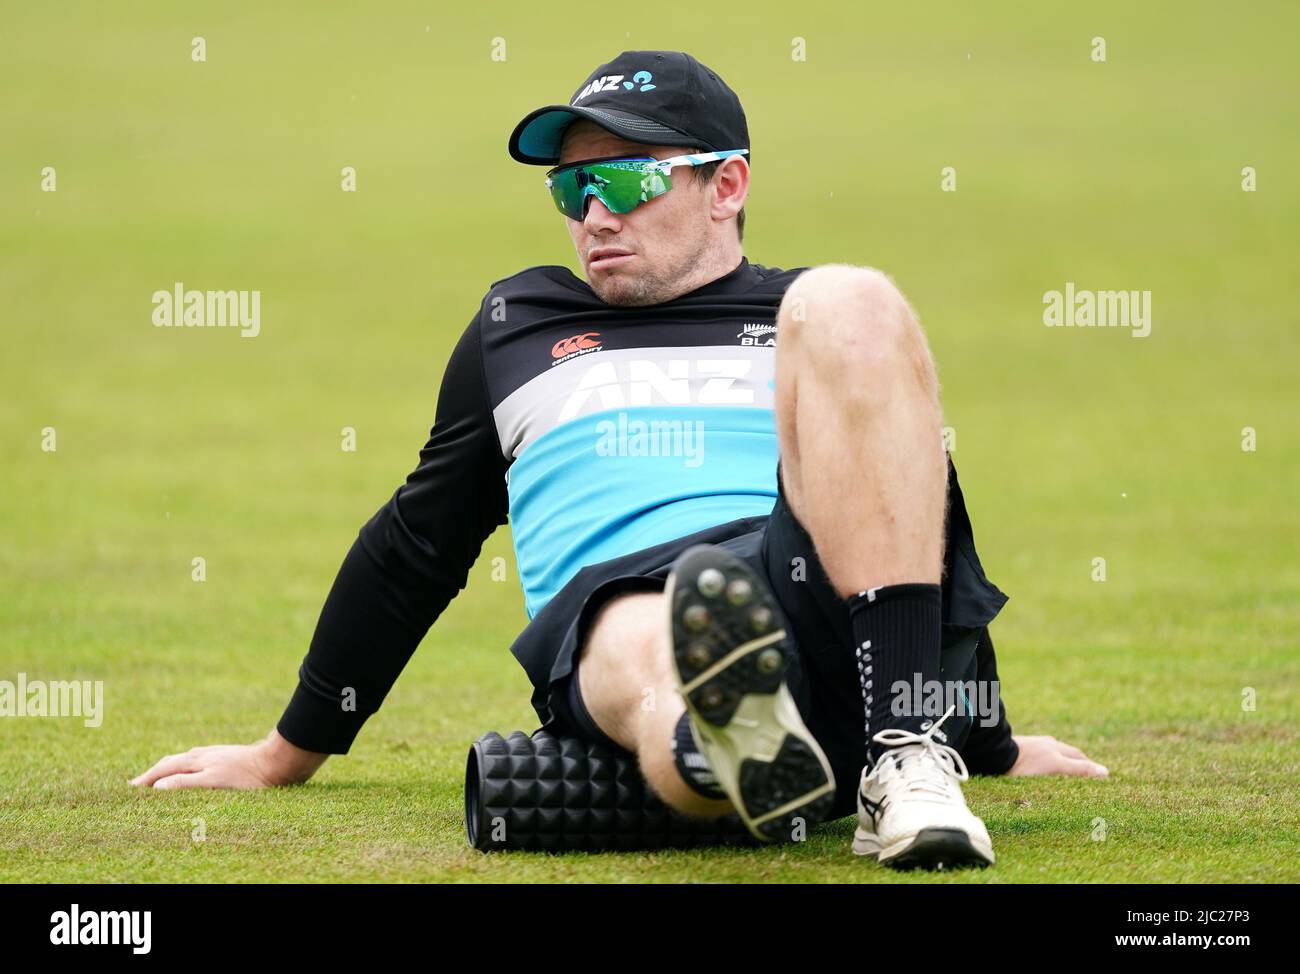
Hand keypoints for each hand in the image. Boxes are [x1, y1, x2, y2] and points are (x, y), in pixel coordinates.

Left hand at [129, 729, 327, 789]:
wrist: (277, 761)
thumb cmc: (259, 764)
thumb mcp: (232, 763)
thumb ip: (214, 766)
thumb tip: (202, 778)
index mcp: (207, 754)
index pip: (174, 762)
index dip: (156, 771)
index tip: (141, 782)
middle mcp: (204, 757)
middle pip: (168, 764)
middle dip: (148, 775)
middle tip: (130, 788)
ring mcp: (209, 766)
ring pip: (173, 769)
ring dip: (152, 778)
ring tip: (135, 789)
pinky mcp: (216, 778)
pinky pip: (188, 781)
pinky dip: (170, 784)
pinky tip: (157, 790)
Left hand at [1006, 735, 1107, 777]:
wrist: (996, 755)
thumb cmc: (1026, 762)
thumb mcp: (1057, 765)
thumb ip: (1080, 769)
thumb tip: (1106, 772)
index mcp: (1055, 748)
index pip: (1077, 757)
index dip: (1089, 766)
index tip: (1099, 774)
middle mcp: (1045, 745)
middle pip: (1066, 753)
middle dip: (1077, 762)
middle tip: (1086, 773)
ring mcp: (1033, 747)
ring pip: (1052, 754)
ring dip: (1061, 761)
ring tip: (1065, 771)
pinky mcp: (1021, 752)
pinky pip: (1038, 757)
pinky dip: (1046, 762)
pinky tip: (1040, 768)